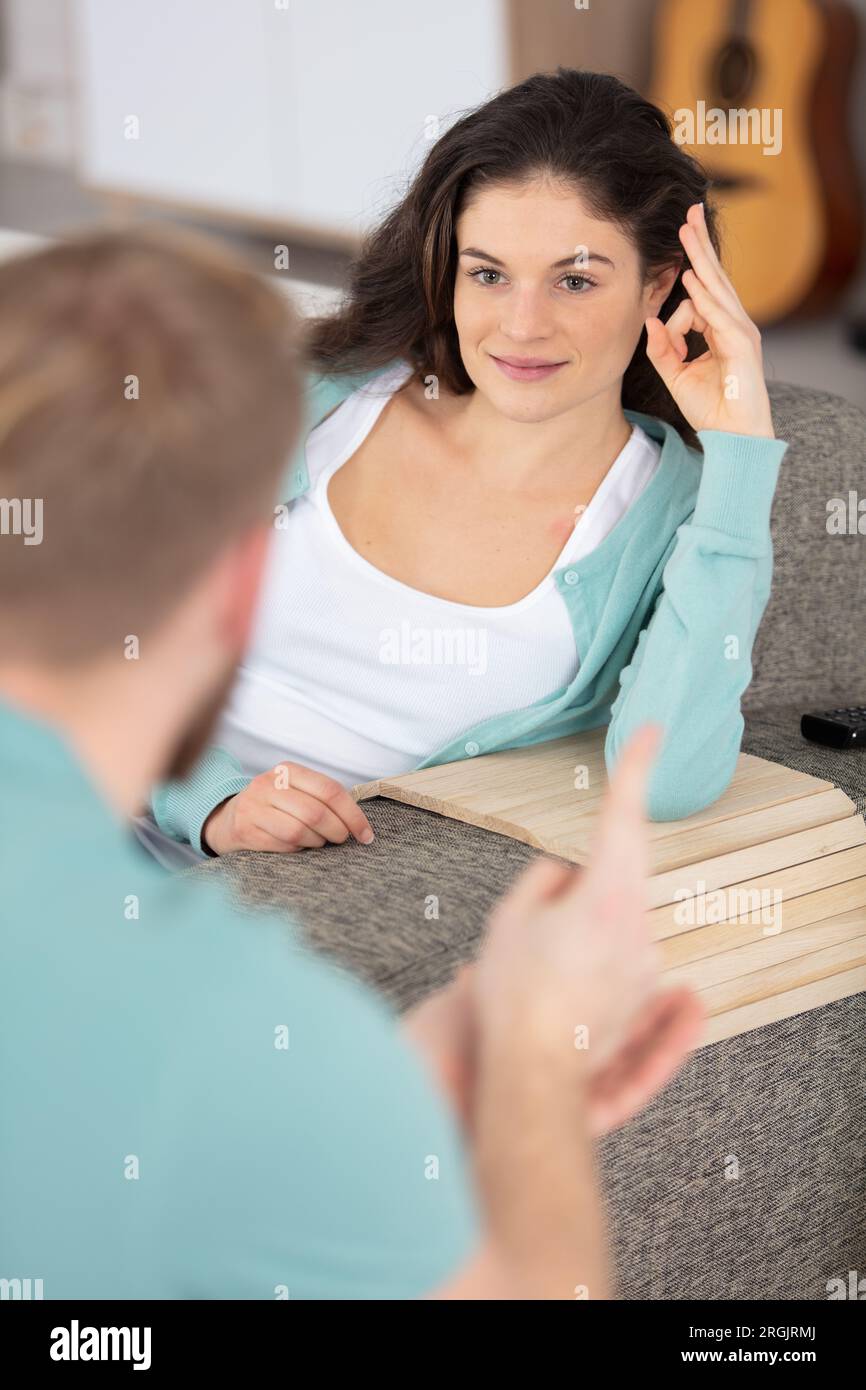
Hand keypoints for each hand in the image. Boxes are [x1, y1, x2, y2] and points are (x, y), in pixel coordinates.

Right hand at [202, 761, 373, 854]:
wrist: (228, 818)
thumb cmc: (275, 806)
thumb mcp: (296, 791)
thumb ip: (323, 799)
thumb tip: (360, 824)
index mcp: (288, 770)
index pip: (331, 791)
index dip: (353, 816)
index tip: (366, 835)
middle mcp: (269, 784)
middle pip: (317, 813)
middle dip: (337, 832)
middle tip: (342, 839)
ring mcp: (254, 806)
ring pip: (300, 831)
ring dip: (317, 842)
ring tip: (318, 842)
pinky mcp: (246, 829)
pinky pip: (284, 846)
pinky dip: (298, 850)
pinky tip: (298, 847)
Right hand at [406, 722, 703, 1128]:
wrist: (529, 1077)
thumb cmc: (514, 997)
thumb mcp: (509, 921)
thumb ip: (542, 882)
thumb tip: (563, 875)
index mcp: (606, 896)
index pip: (623, 817)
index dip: (636, 769)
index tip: (651, 733)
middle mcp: (637, 928)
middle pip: (612, 877)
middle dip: (578, 885)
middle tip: (533, 930)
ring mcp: (644, 966)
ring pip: (609, 921)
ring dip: (576, 931)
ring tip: (535, 972)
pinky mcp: (640, 997)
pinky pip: (610, 958)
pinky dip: (582, 962)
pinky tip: (553, 991)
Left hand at [645, 202, 774, 438]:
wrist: (733, 436)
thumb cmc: (710, 408)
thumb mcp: (676, 375)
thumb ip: (663, 348)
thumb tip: (651, 320)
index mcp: (720, 329)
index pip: (701, 295)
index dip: (683, 284)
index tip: (671, 267)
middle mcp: (733, 325)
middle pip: (715, 277)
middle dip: (701, 245)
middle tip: (690, 213)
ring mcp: (740, 333)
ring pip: (718, 288)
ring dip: (702, 257)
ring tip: (688, 230)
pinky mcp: (742, 346)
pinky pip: (720, 316)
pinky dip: (706, 298)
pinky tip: (692, 279)